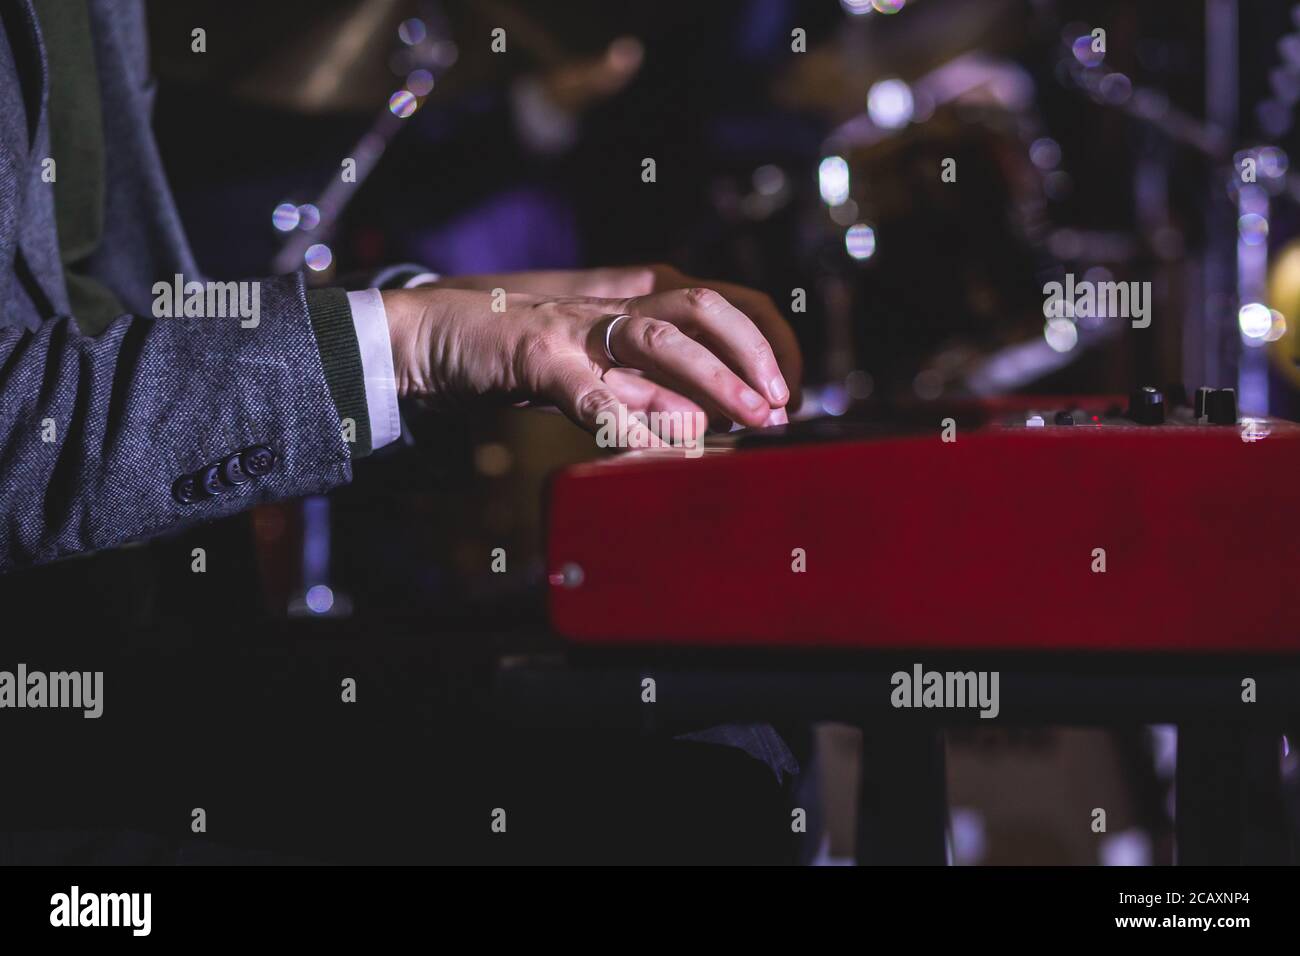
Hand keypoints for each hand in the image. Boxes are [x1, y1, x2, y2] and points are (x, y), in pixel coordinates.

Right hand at [382, 285, 792, 442]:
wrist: (435, 339)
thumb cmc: (521, 362)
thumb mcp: (596, 381)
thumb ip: (646, 397)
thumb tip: (703, 427)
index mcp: (633, 314)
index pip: (720, 307)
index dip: (766, 343)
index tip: (793, 393)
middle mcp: (613, 312)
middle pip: (704, 307)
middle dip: (753, 354)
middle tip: (781, 405)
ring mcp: (577, 329)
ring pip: (659, 336)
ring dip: (713, 378)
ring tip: (749, 417)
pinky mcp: (536, 356)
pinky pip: (589, 390)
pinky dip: (625, 420)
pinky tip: (653, 449)